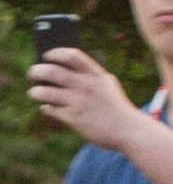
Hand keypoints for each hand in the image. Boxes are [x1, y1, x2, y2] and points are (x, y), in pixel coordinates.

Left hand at [27, 49, 142, 151]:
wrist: (129, 131)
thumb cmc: (117, 107)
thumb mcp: (108, 85)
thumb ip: (90, 75)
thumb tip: (63, 71)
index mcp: (95, 74)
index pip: (70, 55)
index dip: (54, 53)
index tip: (46, 56)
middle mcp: (85, 86)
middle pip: (51, 71)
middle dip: (36, 71)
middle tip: (32, 74)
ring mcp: (79, 102)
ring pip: (46, 92)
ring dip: (36, 91)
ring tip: (34, 92)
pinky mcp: (74, 118)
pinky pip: (51, 109)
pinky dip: (46, 108)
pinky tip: (46, 107)